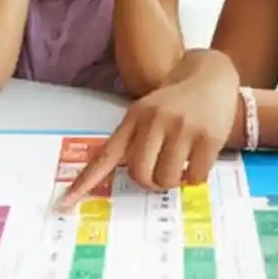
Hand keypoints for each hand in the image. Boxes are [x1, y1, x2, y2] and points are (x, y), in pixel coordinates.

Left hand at [60, 67, 239, 207]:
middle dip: (150, 181)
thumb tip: (129, 176)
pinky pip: (195, 176)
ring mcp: (182, 128)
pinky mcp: (207, 137)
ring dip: (173, 181)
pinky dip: (195, 176)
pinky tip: (198, 159)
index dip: (85, 182)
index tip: (65, 203)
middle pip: (140, 174)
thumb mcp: (147, 111)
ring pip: (167, 179)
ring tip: (180, 164)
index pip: (105, 155)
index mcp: (134, 117)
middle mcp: (155, 121)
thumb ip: (134, 139)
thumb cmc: (175, 101)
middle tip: (160, 173)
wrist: (211, 75)